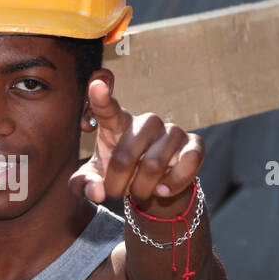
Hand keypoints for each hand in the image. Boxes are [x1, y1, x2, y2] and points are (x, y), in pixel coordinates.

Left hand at [68, 79, 204, 209]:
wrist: (154, 184)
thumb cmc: (120, 173)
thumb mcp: (96, 179)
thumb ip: (84, 184)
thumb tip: (97, 192)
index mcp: (117, 123)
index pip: (107, 109)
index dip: (101, 98)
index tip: (96, 85)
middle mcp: (146, 122)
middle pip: (125, 156)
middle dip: (116, 184)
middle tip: (115, 193)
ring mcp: (172, 131)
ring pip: (154, 166)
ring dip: (142, 189)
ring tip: (139, 191)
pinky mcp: (194, 144)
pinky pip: (187, 164)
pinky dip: (173, 185)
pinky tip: (163, 190)